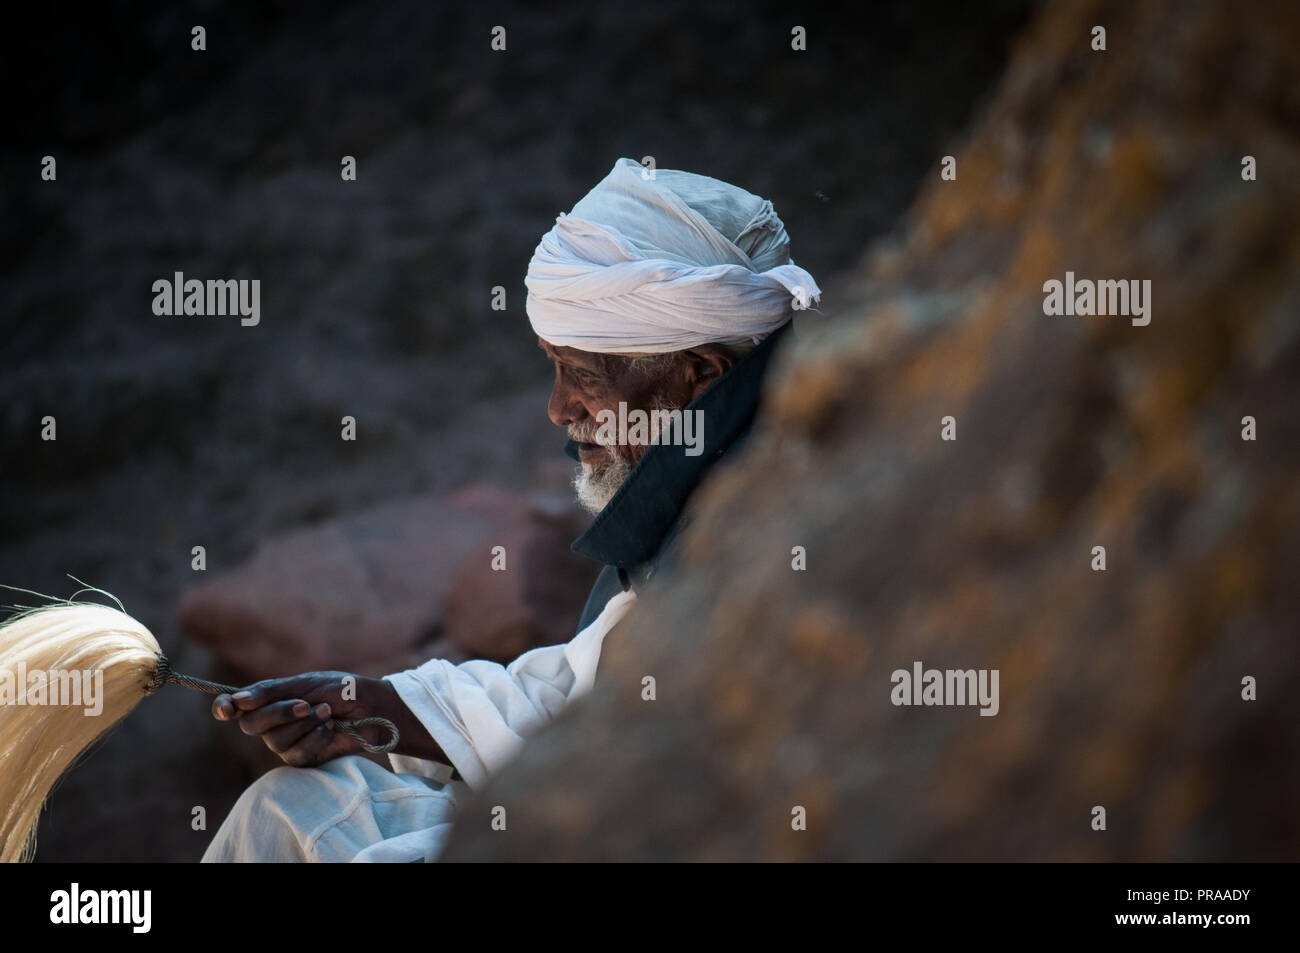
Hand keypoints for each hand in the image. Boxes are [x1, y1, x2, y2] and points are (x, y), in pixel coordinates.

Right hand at [211, 671, 416, 766]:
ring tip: (327, 713)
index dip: (224, 707)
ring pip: (274, 741)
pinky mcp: (303, 759)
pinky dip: (315, 739)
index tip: (226, 709)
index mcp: (270, 699)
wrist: (374, 707)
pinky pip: (295, 755)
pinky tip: (330, 729)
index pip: (235, 706)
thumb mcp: (306, 684)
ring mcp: (286, 742)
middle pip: (251, 725)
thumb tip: (237, 702)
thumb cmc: (341, 691)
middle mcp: (273, 722)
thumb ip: (271, 692)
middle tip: (306, 704)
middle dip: (278, 713)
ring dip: (304, 724)